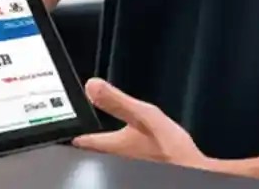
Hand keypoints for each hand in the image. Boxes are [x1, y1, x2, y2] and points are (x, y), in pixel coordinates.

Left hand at [72, 79, 214, 171]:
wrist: (193, 171)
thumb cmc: (171, 150)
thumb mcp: (145, 117)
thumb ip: (117, 102)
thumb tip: (91, 86)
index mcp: (112, 145)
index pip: (84, 140)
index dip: (75, 132)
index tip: (65, 127)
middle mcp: (116, 158)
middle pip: (94, 149)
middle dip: (89, 137)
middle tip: (83, 127)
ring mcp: (129, 165)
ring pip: (109, 153)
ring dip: (107, 143)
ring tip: (102, 133)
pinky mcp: (143, 168)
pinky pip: (125, 157)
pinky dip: (125, 149)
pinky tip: (133, 144)